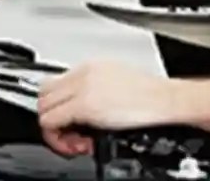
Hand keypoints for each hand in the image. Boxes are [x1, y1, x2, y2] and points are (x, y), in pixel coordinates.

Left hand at [37, 60, 178, 155]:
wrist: (166, 100)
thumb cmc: (151, 96)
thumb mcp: (116, 82)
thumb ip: (93, 89)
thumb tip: (80, 109)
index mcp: (90, 68)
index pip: (54, 85)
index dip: (57, 108)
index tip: (69, 123)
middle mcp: (83, 74)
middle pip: (43, 96)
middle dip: (51, 119)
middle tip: (69, 133)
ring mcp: (82, 88)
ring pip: (43, 109)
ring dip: (55, 130)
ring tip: (76, 140)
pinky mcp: (85, 105)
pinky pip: (52, 122)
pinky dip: (59, 138)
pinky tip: (81, 142)